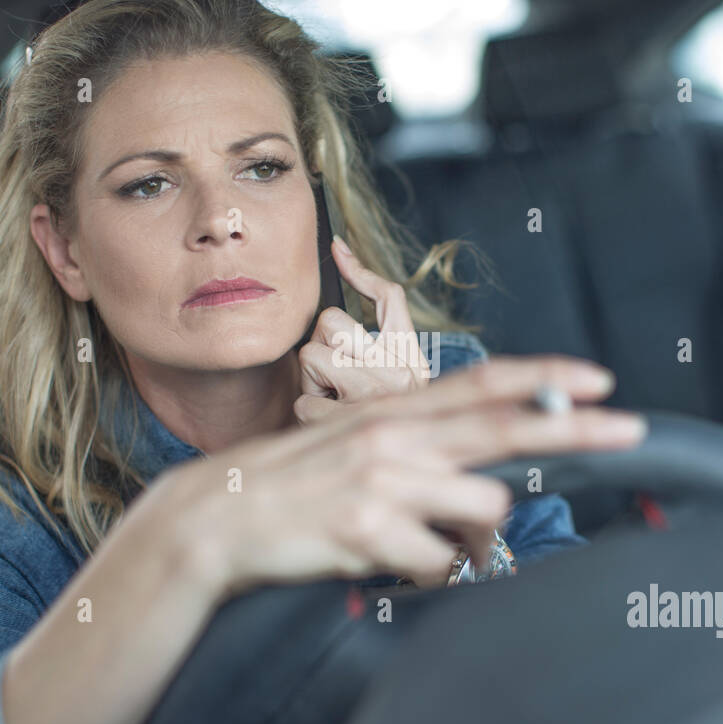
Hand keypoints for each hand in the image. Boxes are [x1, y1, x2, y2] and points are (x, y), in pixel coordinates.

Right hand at [146, 355, 647, 601]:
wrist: (220, 517)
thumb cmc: (294, 482)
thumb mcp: (354, 443)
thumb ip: (418, 449)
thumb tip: (483, 482)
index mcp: (393, 411)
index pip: (480, 382)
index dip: (542, 377)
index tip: (595, 378)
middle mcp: (394, 435)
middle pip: (503, 426)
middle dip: (576, 428)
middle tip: (630, 428)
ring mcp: (382, 480)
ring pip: (482, 511)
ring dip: (471, 538)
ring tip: (424, 544)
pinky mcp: (368, 528)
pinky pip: (439, 564)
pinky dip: (428, 573)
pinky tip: (388, 563)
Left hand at [294, 235, 429, 424]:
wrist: (420, 475)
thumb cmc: (401, 416)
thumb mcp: (408, 363)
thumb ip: (383, 307)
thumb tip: (340, 248)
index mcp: (410, 353)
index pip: (388, 297)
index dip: (358, 271)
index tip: (335, 247)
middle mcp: (397, 369)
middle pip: (329, 323)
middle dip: (323, 345)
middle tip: (339, 376)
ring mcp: (371, 396)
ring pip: (310, 359)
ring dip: (313, 382)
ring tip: (336, 402)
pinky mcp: (344, 425)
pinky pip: (302, 403)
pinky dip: (309, 415)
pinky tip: (329, 427)